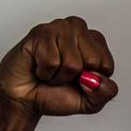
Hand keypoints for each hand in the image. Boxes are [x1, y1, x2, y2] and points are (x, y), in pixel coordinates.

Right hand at [0, 16, 117, 116]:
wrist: (24, 99)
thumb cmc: (55, 94)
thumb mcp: (90, 102)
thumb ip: (106, 92)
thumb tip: (97, 78)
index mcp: (96, 44)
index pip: (107, 65)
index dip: (92, 81)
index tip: (78, 80)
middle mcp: (80, 30)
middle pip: (93, 62)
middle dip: (75, 78)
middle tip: (61, 75)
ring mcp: (60, 28)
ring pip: (73, 63)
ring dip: (59, 76)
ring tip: (50, 71)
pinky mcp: (41, 32)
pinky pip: (52, 62)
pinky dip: (45, 72)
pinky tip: (39, 67)